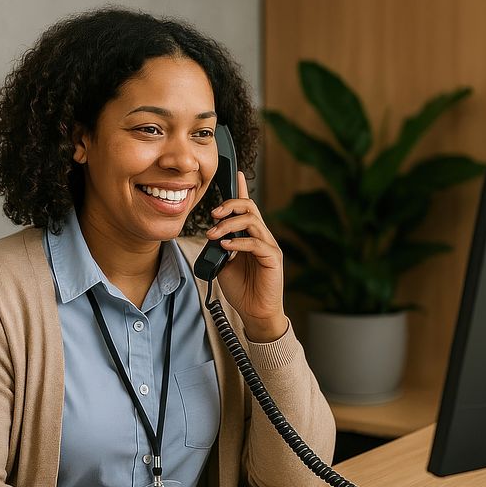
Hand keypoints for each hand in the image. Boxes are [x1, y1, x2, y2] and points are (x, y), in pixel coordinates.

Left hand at [206, 171, 289, 342]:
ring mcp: (269, 246)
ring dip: (229, 224)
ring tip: (214, 235)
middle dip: (229, 206)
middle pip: (249, 207)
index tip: (235, 173)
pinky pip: (256, 242)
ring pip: (252, 221)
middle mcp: (262, 236)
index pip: (247, 207)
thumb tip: (213, 235)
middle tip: (212, 215)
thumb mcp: (224, 264)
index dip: (242, 189)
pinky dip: (238, 242)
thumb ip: (220, 247)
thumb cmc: (241, 289)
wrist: (254, 312)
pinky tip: (226, 247)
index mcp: (250, 235)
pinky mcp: (273, 258)